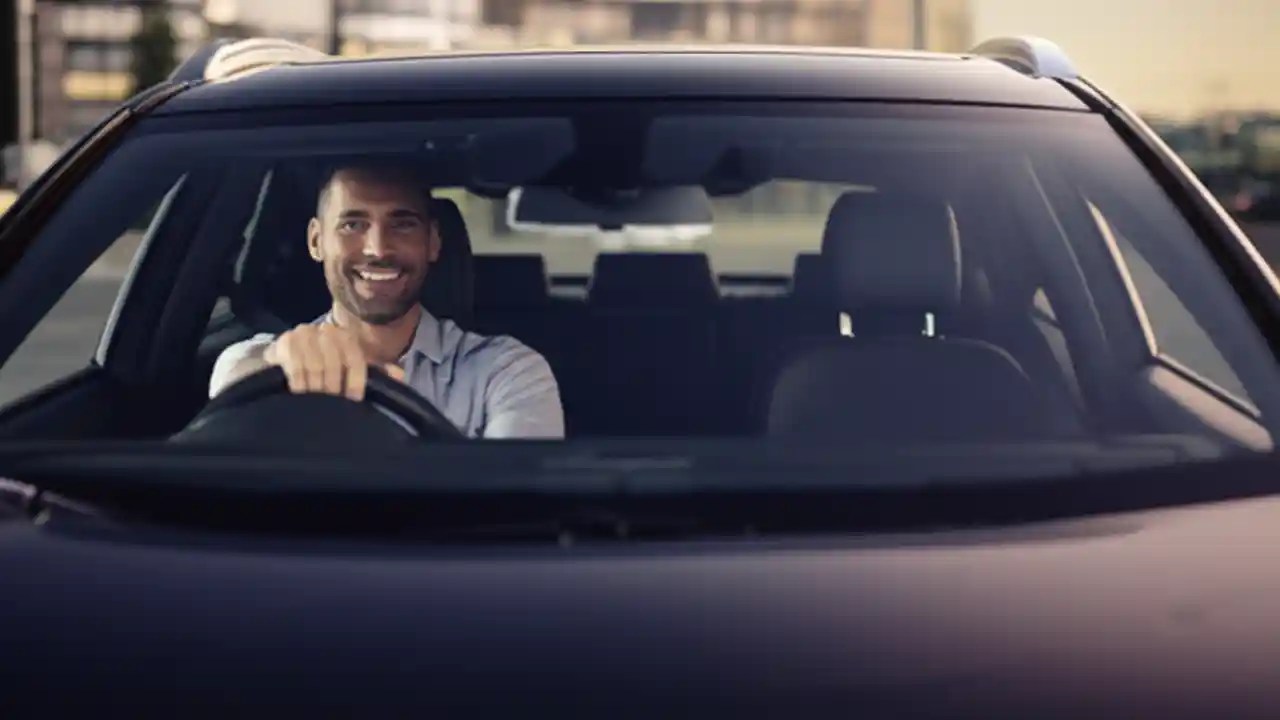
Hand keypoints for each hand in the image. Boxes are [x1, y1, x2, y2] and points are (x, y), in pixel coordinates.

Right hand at [262, 323, 403, 400]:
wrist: (286, 356)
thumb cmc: (325, 367)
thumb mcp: (351, 369)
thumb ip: (376, 372)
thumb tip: (400, 375)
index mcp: (347, 337)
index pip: (356, 359)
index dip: (356, 382)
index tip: (354, 402)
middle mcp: (327, 331)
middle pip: (334, 363)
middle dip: (333, 388)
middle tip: (331, 406)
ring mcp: (304, 334)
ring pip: (315, 365)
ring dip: (316, 389)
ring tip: (315, 405)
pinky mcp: (285, 341)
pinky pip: (295, 367)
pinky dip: (299, 384)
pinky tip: (299, 396)